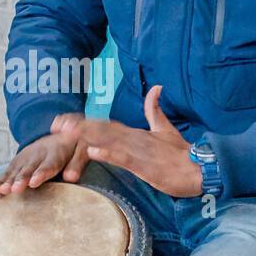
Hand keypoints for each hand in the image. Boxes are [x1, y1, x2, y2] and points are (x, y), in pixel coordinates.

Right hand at [0, 113, 88, 196]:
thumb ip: (76, 163)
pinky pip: (8, 172)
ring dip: (7, 181)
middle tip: (14, 189)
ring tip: (1, 192)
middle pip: (28, 168)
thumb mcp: (81, 149)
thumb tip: (71, 178)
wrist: (59, 133)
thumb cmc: (73, 146)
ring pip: (16, 170)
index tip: (33, 182)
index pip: (48, 164)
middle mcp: (37, 154)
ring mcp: (26, 157)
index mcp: (55, 151)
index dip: (40, 173)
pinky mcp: (18, 162)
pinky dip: (0, 181)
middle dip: (21, 179)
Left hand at [53, 86, 201, 196]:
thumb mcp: (166, 130)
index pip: (104, 125)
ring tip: (66, 133)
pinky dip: (108, 153)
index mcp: (134, 133)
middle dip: (77, 127)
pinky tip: (93, 150)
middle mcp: (133, 138)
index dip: (82, 122)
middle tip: (55, 125)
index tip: (62, 121)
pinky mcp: (145, 165)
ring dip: (86, 136)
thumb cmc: (181, 154)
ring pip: (108, 141)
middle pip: (101, 130)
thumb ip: (156, 111)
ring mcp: (138, 151)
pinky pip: (124, 158)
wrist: (200, 168)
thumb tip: (155, 87)